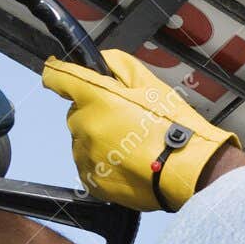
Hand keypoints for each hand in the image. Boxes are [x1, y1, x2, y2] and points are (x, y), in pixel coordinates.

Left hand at [42, 50, 238, 211]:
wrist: (187, 171)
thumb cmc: (173, 127)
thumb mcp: (151, 83)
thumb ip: (119, 64)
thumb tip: (100, 63)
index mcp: (95, 97)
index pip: (57, 77)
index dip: (58, 73)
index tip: (59, 74)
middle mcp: (84, 126)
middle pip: (78, 113)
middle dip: (97, 113)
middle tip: (128, 121)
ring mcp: (85, 155)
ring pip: (84, 141)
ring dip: (101, 140)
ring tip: (133, 146)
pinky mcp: (91, 180)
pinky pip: (90, 165)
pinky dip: (104, 162)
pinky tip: (129, 162)